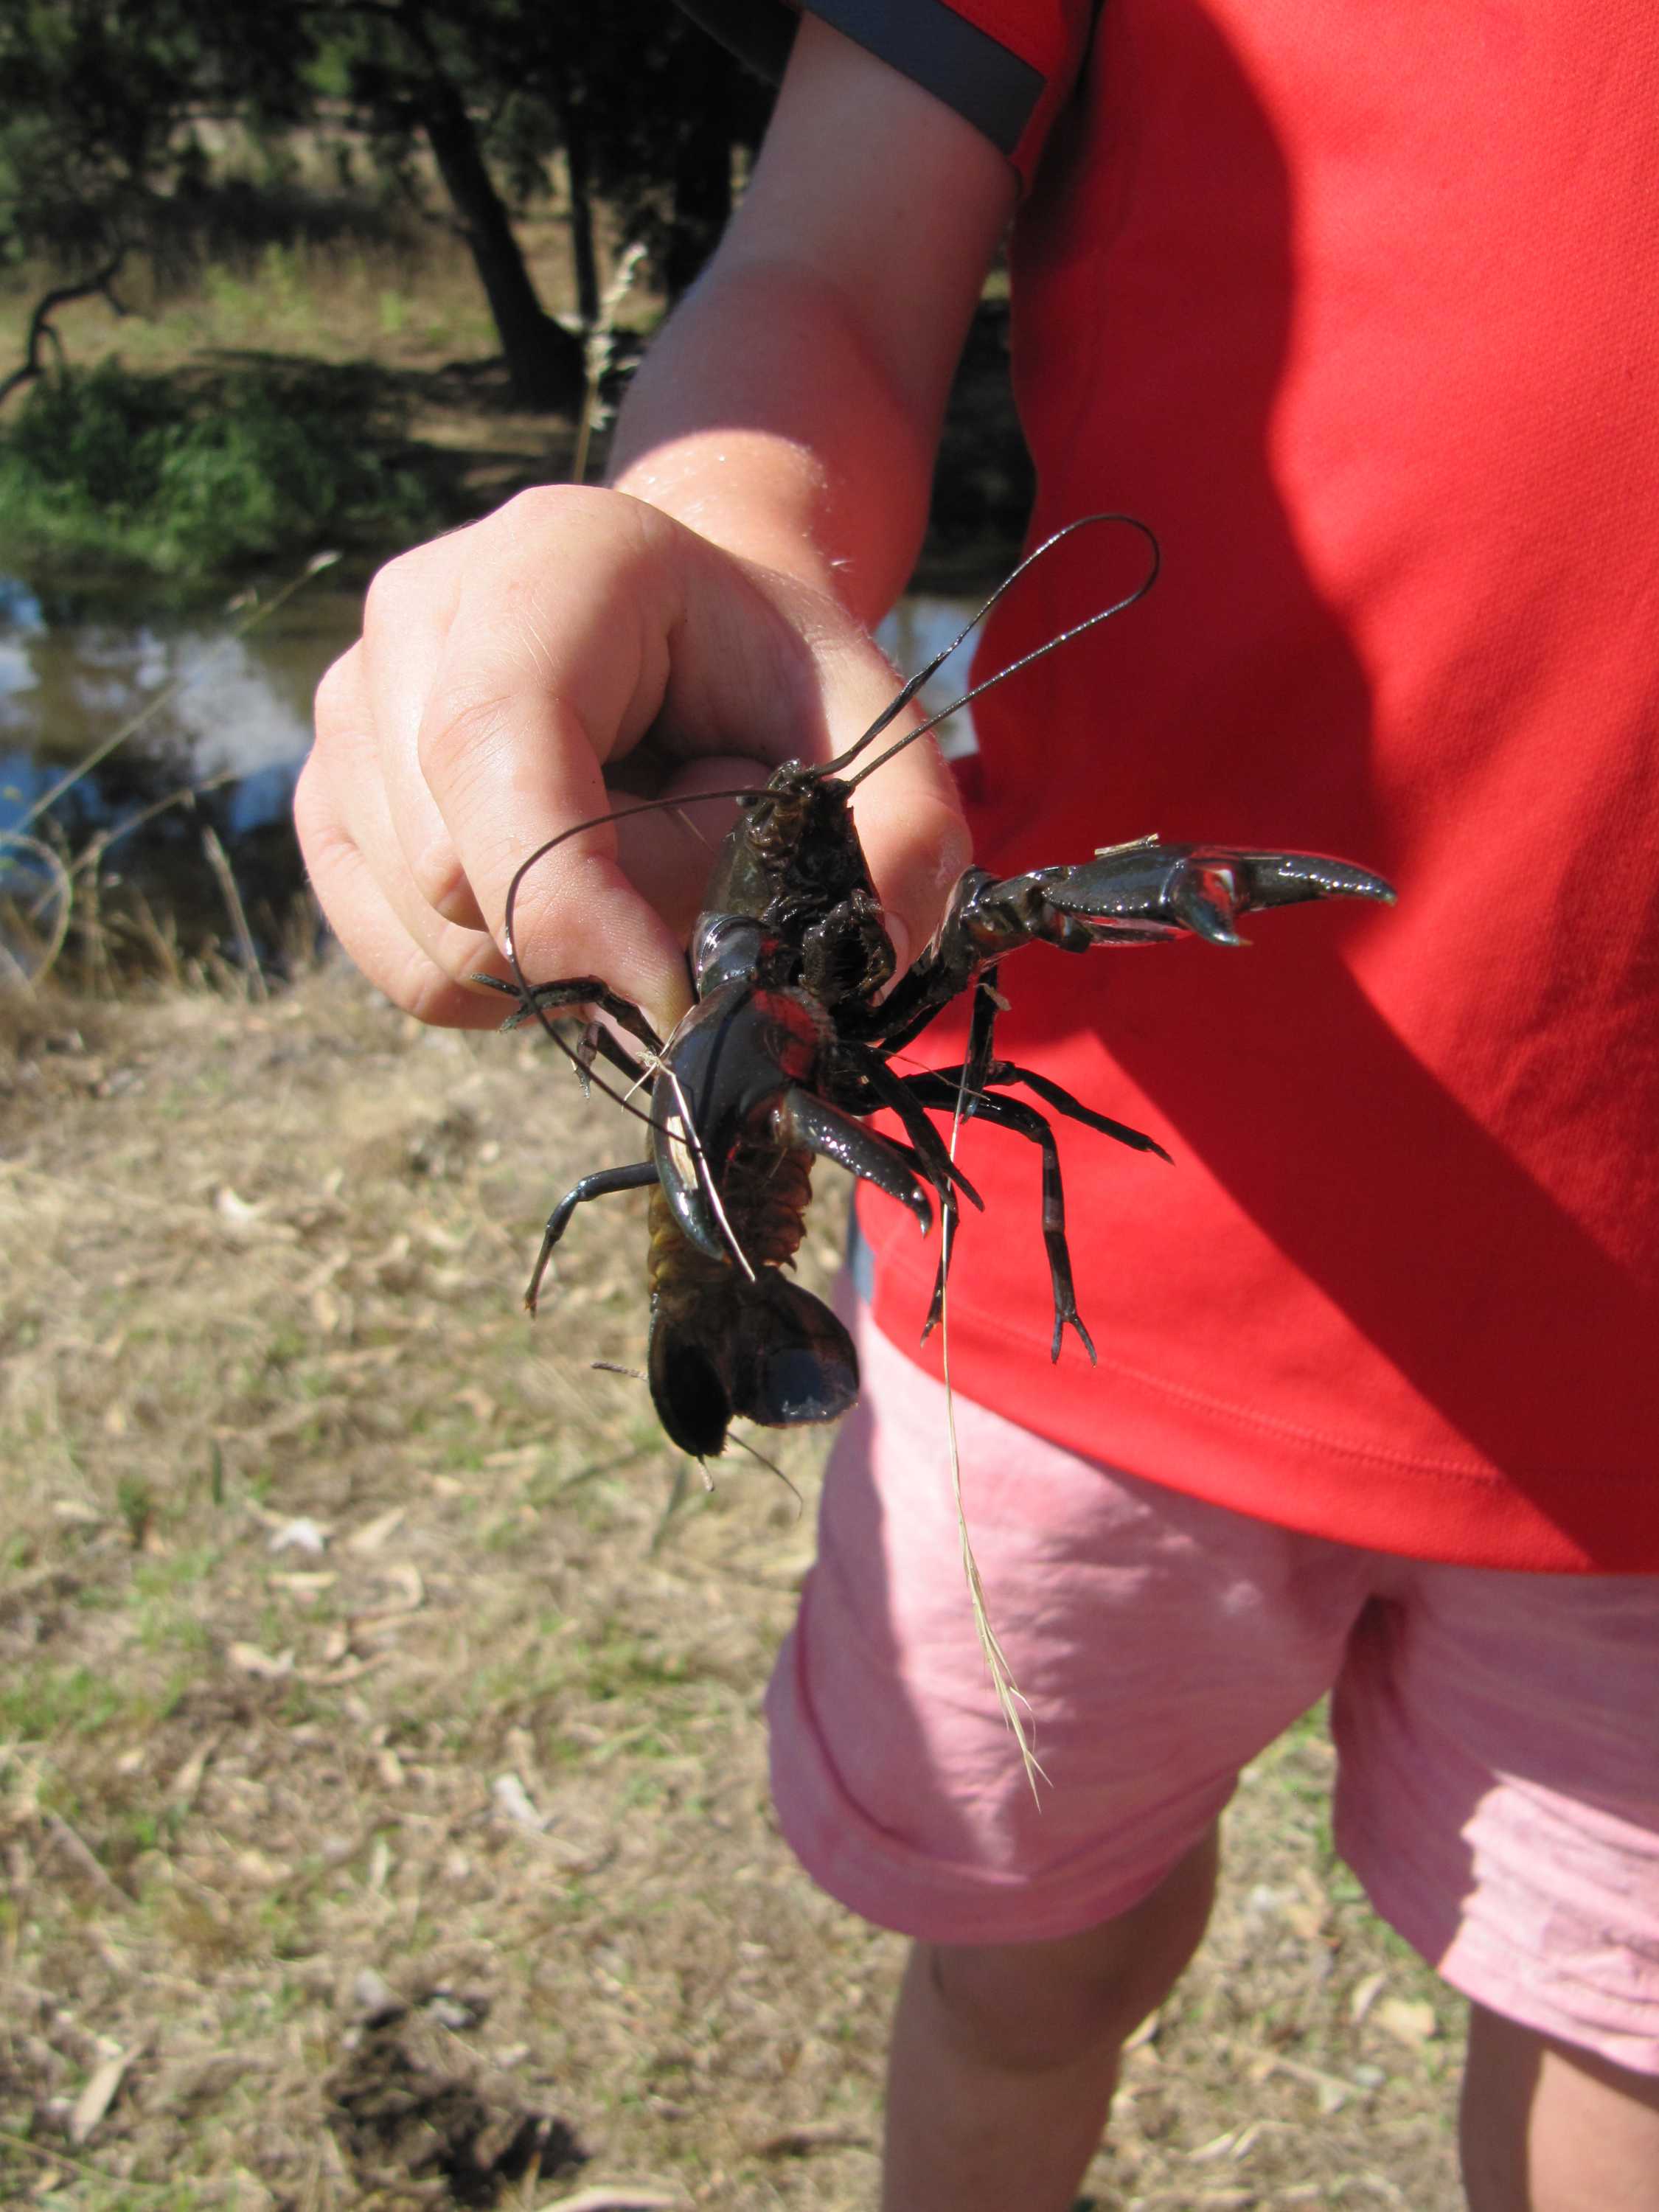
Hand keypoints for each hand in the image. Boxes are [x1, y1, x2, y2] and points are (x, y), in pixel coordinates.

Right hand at [297, 486, 971, 1037]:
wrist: (684, 631)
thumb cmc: (771, 675)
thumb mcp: (868, 725)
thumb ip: (904, 831)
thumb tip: (868, 962)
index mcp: (545, 557)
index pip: (496, 743)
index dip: (567, 894)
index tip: (668, 989)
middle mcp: (416, 612)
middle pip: (462, 866)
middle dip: (594, 932)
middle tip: (691, 891)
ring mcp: (352, 706)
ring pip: (431, 931)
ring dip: (555, 958)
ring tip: (627, 868)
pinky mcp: (331, 798)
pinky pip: (401, 964)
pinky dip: (500, 982)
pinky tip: (566, 907)